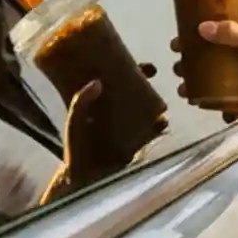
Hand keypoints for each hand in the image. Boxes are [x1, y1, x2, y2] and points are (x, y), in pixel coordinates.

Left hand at [39, 62, 162, 203]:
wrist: (82, 179)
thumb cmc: (75, 150)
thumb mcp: (74, 123)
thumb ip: (80, 103)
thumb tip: (96, 82)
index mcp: (98, 103)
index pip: (114, 78)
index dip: (125, 66)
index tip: (133, 58)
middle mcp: (114, 112)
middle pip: (133, 89)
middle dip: (145, 79)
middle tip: (153, 71)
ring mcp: (127, 127)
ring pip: (146, 108)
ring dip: (156, 102)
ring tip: (160, 99)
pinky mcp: (136, 142)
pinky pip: (152, 131)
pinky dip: (159, 125)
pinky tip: (162, 121)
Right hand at [170, 17, 237, 122]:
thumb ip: (234, 35)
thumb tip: (202, 28)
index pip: (231, 17)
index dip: (209, 18)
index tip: (187, 24)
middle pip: (219, 47)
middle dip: (196, 52)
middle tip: (178, 56)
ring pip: (220, 72)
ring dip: (199, 76)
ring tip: (182, 82)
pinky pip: (228, 96)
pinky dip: (212, 98)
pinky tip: (197, 101)